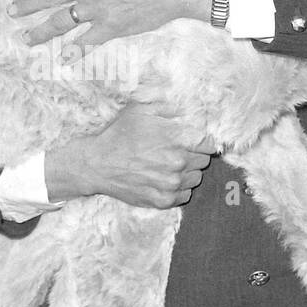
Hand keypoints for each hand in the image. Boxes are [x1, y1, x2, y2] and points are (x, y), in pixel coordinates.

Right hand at [44, 102, 210, 208]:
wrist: (97, 164)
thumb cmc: (120, 134)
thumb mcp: (142, 109)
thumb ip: (171, 106)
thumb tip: (194, 107)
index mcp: (177, 138)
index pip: (209, 142)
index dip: (202, 140)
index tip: (192, 139)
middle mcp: (178, 162)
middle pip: (204, 160)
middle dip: (194, 154)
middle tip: (176, 150)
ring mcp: (171, 184)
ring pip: (196, 178)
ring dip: (187, 172)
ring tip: (168, 164)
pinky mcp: (163, 200)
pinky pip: (185, 194)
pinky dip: (178, 188)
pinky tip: (163, 179)